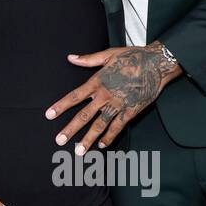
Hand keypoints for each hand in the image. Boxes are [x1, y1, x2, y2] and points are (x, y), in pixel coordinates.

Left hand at [45, 43, 181, 151]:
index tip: (49, 115)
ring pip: (100, 125)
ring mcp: (118, 105)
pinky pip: (118, 127)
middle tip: (59, 140)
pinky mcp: (131, 111)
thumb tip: (70, 58)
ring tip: (79, 151)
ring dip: (88, 139)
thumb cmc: (133, 57)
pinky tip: (102, 145)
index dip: (61, 106)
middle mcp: (105, 95)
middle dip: (70, 129)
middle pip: (84, 115)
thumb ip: (88, 59)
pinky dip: (110, 137)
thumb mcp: (109, 54)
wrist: (156, 64)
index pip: (74, 96)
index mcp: (98, 81)